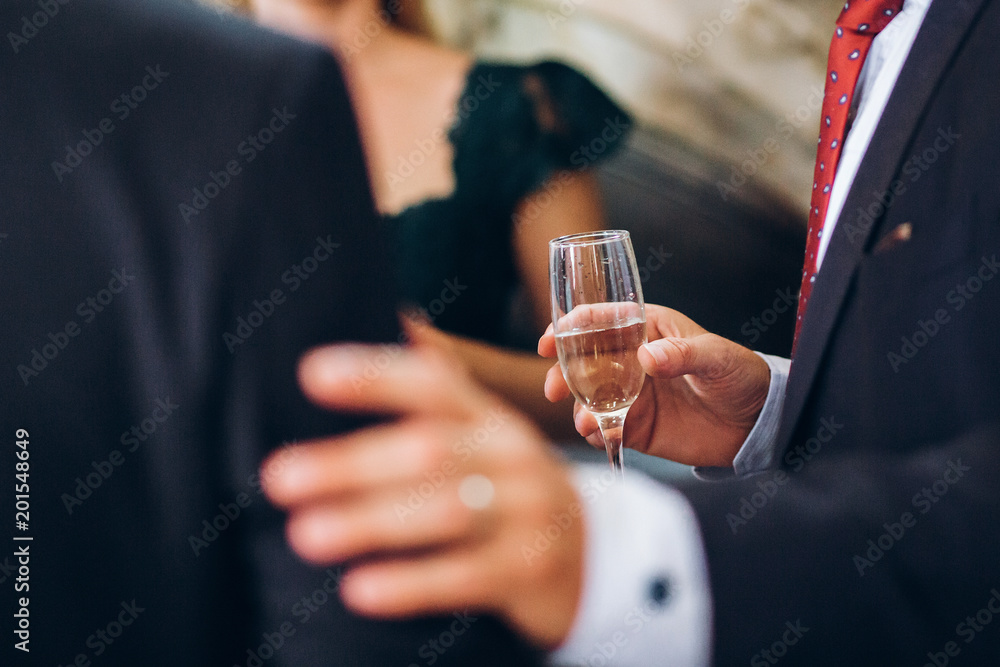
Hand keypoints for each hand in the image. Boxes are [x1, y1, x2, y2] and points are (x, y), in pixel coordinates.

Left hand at [262, 345, 583, 648]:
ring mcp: (527, 512)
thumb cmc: (505, 489)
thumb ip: (433, 400)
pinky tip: (360, 589)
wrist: (590, 553)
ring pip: (446, 511)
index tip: (311, 374)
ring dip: (371, 521)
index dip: (375, 376)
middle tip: (280, 477)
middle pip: (431, 449)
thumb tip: (386, 323)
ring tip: (306, 533)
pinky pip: (465, 576)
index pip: (433, 384)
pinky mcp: (529, 570)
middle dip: (352, 463)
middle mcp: (511, 454)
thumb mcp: (480, 437)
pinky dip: (410, 583)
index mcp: (489, 416)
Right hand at [539, 304, 769, 466]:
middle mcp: (631, 360)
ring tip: (585, 421)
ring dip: (578, 408)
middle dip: (562, 373)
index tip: (550, 342)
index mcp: (647, 329)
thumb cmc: (740, 375)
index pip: (601, 321)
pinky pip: (604, 428)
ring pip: (588, 397)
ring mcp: (630, 394)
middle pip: (582, 360)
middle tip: (554, 389)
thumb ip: (683, 354)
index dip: (571, 328)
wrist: (757, 423)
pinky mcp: (635, 426)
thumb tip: (647, 357)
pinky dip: (595, 432)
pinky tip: (599, 435)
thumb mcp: (717, 356)